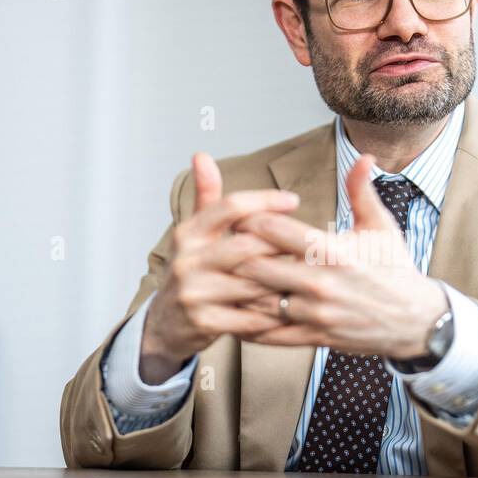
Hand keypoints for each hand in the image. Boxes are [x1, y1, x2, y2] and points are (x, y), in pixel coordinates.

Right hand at [141, 153, 298, 382]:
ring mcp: (194, 292)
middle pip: (245, 244)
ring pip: (251, 282)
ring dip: (282, 280)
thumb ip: (205, 196)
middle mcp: (188, 260)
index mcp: (189, 233)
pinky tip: (292, 308)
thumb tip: (201, 154)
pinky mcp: (203, 322)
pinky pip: (248, 318)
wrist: (165, 323)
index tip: (294, 200)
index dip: (264, 201)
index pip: (230, 207)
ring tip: (309, 274)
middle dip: (281, 244)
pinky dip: (272, 314)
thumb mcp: (193, 233)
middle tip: (312, 243)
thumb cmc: (192, 271)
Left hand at [233, 154, 449, 357]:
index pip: (275, 230)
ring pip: (259, 301)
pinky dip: (250, 325)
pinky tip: (236, 312)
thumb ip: (362, 190)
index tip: (238, 216)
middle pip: (257, 266)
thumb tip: (362, 156)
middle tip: (222, 247)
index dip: (250, 220)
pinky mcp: (315, 337)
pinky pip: (271, 334)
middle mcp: (321, 282)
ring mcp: (317, 313)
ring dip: (240, 290)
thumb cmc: (395, 268)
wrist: (416, 320)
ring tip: (223, 279)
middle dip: (237, 256)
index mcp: (333, 250)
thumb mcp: (381, 226)